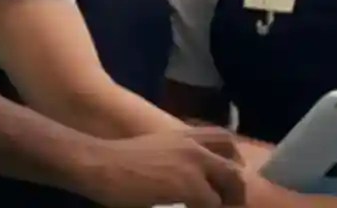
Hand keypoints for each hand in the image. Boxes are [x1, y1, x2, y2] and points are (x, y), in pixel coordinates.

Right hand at [73, 127, 245, 207]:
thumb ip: (176, 158)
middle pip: (234, 167)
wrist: (100, 164)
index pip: (226, 140)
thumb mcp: (155, 149)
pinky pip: (212, 204)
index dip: (233, 161)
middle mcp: (195, 146)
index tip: (229, 179)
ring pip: (230, 186)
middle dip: (236, 190)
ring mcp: (193, 165)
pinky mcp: (189, 186)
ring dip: (223, 203)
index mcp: (186, 135)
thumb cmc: (118, 159)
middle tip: (229, 206)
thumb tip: (186, 179)